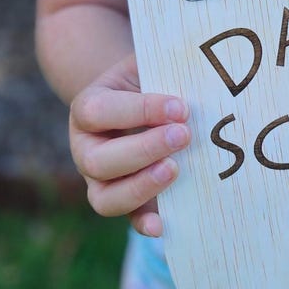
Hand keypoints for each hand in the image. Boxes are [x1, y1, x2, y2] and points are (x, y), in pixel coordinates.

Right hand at [68, 55, 189, 234]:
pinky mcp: (126, 201)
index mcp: (88, 110)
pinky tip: (164, 224)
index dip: (137, 110)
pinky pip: (128, 219)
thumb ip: (163, 66)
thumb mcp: (149, 64)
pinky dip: (144, 224)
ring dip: (141, 187)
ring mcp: (102, 181)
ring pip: (105, 198)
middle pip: (98, 161)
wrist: (142, 104)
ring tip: (176, 169)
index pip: (99, 111)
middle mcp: (87, 150)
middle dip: (143, 150)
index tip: (180, 106)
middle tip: (184, 135)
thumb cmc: (150, 81)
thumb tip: (202, 65)